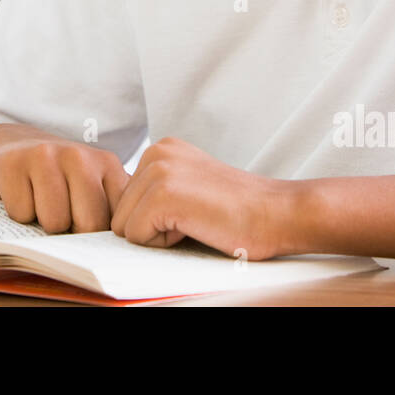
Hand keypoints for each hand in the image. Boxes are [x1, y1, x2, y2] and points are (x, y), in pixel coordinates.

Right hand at [0, 123, 129, 233]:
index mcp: (108, 164)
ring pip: (54, 222)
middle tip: (63, 215)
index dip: (100, 236)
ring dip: (44, 224)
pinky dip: (19, 214)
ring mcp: (45, 155)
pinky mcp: (13, 163)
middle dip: (73, 232)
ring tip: (41, 203)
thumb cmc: (60, 178)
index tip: (88, 228)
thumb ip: (114, 210)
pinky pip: (22, 214)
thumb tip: (122, 247)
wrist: (15, 144)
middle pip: (89, 224)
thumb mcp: (95, 186)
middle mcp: (79, 155)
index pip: (117, 220)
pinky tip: (22, 194)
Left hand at [111, 137, 290, 259]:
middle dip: (153, 228)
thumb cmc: (239, 213)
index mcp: (161, 150)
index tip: (192, 212)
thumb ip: (155, 194)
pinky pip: (136, 237)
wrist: (279, 213)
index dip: (155, 220)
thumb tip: (116, 222)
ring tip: (197, 221)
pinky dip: (165, 244)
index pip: (125, 201)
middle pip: (120, 214)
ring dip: (159, 237)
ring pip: (124, 228)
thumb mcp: (189, 188)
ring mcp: (158, 170)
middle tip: (197, 218)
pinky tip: (197, 226)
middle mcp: (155, 152)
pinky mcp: (163, 194)